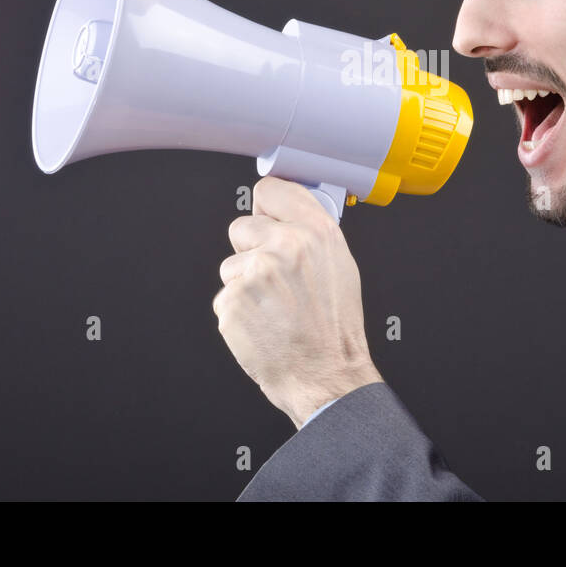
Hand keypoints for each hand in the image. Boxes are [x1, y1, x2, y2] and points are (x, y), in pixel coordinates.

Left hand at [214, 176, 382, 428]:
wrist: (326, 376)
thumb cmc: (335, 329)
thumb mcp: (340, 267)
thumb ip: (311, 235)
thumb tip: (284, 215)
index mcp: (316, 232)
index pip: (270, 190)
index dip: (265, 208)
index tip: (266, 218)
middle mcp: (286, 246)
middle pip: (240, 227)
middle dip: (250, 251)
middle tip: (275, 281)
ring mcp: (256, 273)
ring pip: (230, 266)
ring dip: (243, 286)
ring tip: (273, 308)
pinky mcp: (234, 301)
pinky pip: (225, 298)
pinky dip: (238, 313)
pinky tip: (262, 325)